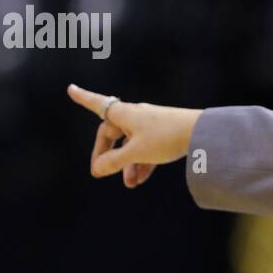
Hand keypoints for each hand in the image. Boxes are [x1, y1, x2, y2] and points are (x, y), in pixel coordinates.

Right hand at [66, 83, 202, 187]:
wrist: (202, 132)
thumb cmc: (166, 137)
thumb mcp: (136, 153)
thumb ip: (114, 162)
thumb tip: (97, 169)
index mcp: (124, 113)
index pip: (97, 104)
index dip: (83, 98)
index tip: (71, 88)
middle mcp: (135, 115)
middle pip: (112, 134)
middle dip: (107, 155)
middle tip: (101, 173)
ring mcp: (150, 124)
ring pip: (130, 144)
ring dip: (127, 164)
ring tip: (130, 184)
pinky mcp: (164, 133)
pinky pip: (146, 148)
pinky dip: (142, 162)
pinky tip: (142, 179)